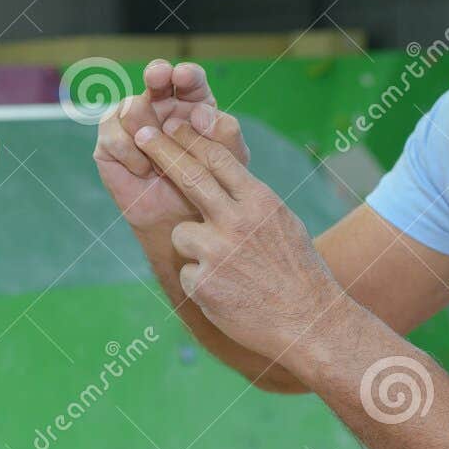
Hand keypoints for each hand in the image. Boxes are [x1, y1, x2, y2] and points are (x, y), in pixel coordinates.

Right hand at [94, 59, 248, 230]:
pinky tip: (144, 171)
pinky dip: (132, 156)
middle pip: (155, 77)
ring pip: (133, 108)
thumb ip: (225, 133)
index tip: (185, 76)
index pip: (190, 79)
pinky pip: (115, 137)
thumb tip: (201, 112)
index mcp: (192, 103)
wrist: (181, 222)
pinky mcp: (110, 142)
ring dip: (149, 137)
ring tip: (162, 163)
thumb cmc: (208, 186)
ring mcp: (132, 122)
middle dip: (157, 73)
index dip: (186, 74)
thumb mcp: (229, 160)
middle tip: (158, 77)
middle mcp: (160, 106)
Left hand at [134, 115, 345, 358]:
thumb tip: (221, 173)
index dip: (190, 140)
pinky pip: (188, 271)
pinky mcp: (202, 282)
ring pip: (182, 234)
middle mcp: (237, 221)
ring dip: (194, 248)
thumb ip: (249, 200)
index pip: (219, 159)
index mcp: (260, 201)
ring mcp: (217, 252)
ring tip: (227, 269)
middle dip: (161, 151)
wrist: (309, 322)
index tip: (171, 126)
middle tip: (139, 135)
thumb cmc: (297, 271)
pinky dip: (203, 281)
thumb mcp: (281, 222)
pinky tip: (229, 293)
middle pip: (189, 176)